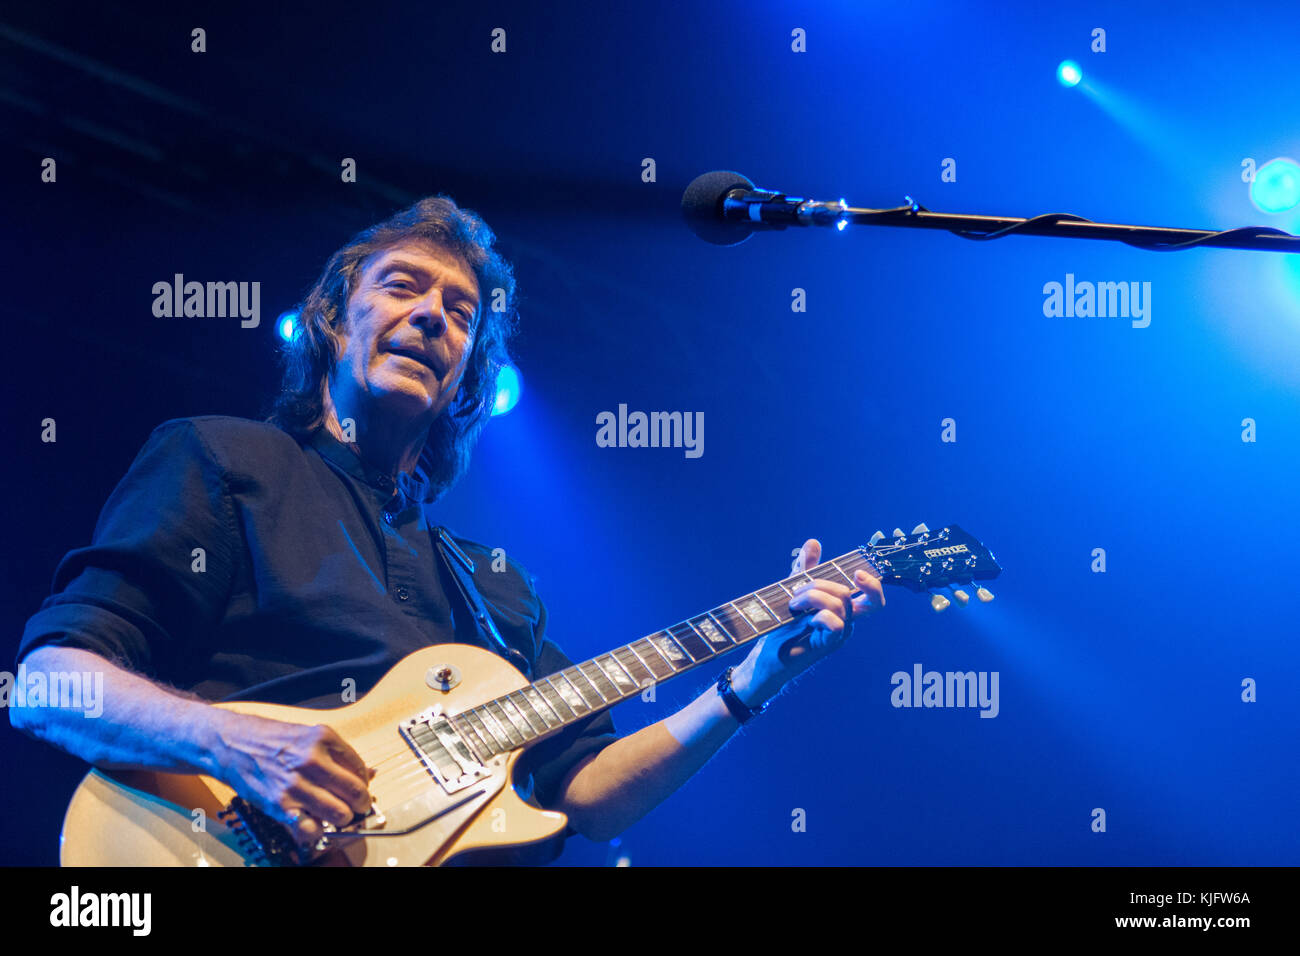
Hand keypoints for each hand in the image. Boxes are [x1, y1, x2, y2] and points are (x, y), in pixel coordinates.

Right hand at [210, 711, 373, 852]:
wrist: (232, 744)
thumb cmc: (272, 740)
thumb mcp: (309, 736)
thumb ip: (339, 755)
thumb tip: (371, 773)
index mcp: (324, 738)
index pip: (361, 769)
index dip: (365, 783)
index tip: (361, 790)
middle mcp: (312, 760)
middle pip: (356, 793)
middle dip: (360, 804)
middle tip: (356, 807)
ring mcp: (296, 784)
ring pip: (340, 813)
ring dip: (343, 819)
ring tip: (337, 815)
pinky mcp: (280, 804)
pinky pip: (312, 828)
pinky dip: (318, 830)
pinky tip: (315, 822)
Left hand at [731, 538, 883, 706]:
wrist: (765, 654)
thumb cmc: (781, 626)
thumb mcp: (792, 591)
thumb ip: (805, 569)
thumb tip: (814, 542)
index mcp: (841, 608)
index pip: (872, 597)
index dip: (873, 583)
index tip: (858, 571)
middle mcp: (844, 621)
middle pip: (850, 594)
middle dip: (821, 584)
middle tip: (798, 590)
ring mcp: (838, 634)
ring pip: (840, 604)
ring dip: (812, 596)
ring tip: (792, 604)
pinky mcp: (827, 645)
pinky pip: (836, 623)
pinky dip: (818, 615)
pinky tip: (801, 618)